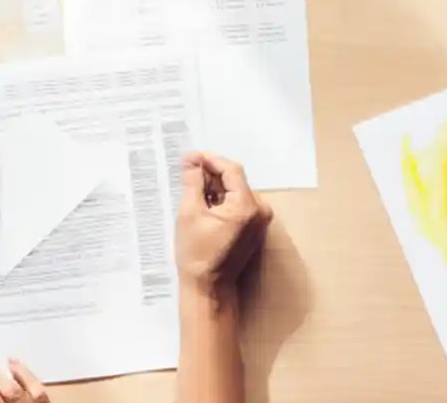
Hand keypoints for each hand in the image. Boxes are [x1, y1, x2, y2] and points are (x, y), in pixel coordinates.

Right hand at [175, 153, 272, 301]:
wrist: (209, 289)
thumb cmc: (197, 255)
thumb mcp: (189, 213)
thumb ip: (192, 183)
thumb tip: (191, 161)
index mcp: (246, 206)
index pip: (231, 170)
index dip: (210, 160)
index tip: (191, 158)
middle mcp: (259, 211)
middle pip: (235, 180)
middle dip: (211, 173)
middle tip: (187, 171)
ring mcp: (259, 221)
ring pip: (236, 191)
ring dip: (216, 187)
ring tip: (192, 189)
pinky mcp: (254, 228)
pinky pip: (239, 204)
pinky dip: (222, 200)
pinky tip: (204, 203)